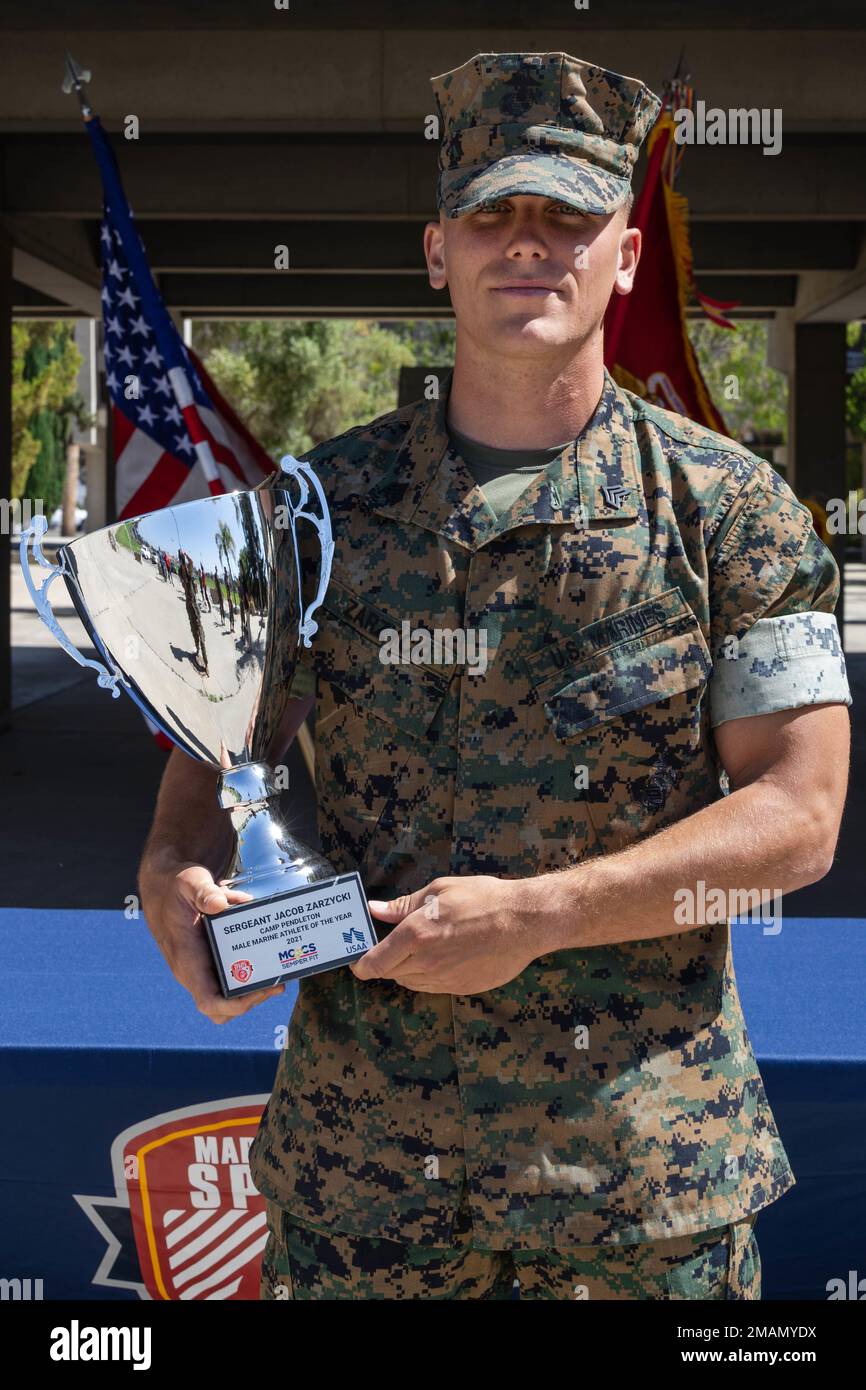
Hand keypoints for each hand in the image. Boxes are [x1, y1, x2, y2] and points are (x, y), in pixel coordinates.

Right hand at [139, 851, 284, 1023]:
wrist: (164, 888)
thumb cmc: (175, 887)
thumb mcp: (189, 881)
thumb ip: (203, 891)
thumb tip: (220, 904)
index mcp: (188, 961)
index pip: (209, 1002)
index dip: (236, 1005)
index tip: (263, 989)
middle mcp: (196, 971)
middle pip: (225, 1007)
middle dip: (254, 998)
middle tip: (279, 980)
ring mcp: (205, 967)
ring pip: (231, 994)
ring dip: (255, 984)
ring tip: (278, 963)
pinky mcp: (213, 958)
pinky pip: (234, 973)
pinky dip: (251, 964)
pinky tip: (264, 943)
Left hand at [350, 875, 539, 994]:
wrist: (525, 922)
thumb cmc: (484, 899)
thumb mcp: (439, 891)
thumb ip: (403, 905)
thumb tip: (375, 910)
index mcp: (415, 935)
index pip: (374, 963)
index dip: (360, 965)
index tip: (357, 960)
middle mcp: (426, 962)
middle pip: (390, 974)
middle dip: (384, 962)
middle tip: (392, 945)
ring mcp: (444, 980)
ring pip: (411, 982)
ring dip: (406, 969)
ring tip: (421, 947)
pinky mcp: (461, 989)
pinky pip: (433, 987)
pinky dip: (428, 975)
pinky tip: (443, 956)